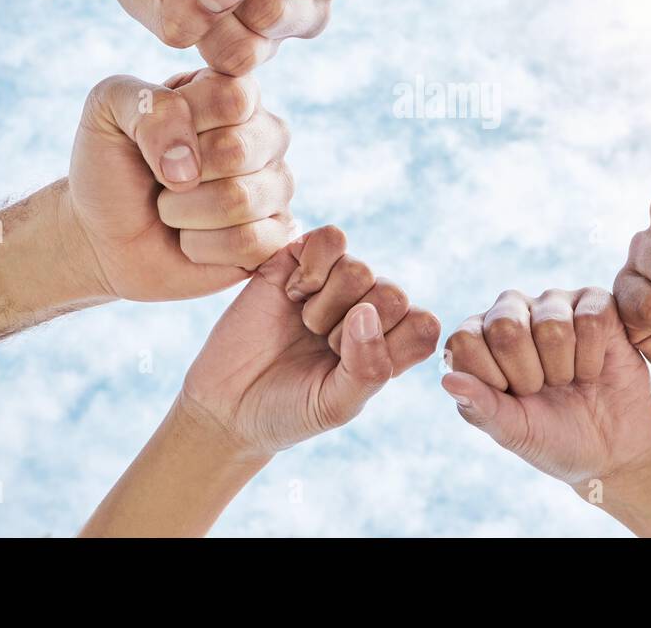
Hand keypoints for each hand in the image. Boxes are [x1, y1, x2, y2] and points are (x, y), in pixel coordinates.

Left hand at [66, 69, 293, 301]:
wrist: (103, 234)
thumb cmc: (112, 167)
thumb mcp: (107, 110)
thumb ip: (148, 105)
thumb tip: (189, 165)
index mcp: (233, 93)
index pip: (232, 96)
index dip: (182, 122)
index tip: (152, 134)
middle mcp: (265, 135)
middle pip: (237, 149)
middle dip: (176, 174)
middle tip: (162, 179)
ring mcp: (276, 187)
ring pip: (240, 200)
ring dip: (183, 212)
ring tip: (172, 210)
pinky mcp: (276, 237)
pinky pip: (250, 243)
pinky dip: (201, 246)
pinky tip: (191, 240)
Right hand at [179, 226, 440, 457]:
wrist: (226, 403)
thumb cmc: (289, 410)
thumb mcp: (336, 405)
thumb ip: (367, 368)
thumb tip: (366, 312)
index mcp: (392, 344)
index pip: (424, 325)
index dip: (389, 344)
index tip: (349, 369)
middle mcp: (371, 308)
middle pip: (393, 294)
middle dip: (349, 330)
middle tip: (319, 347)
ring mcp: (338, 281)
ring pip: (360, 269)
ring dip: (325, 305)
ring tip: (303, 323)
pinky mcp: (303, 258)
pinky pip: (332, 239)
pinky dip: (313, 267)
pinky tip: (292, 293)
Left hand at [441, 288, 650, 487]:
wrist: (611, 450)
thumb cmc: (553, 437)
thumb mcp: (511, 431)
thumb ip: (479, 406)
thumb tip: (448, 380)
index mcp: (479, 337)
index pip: (465, 339)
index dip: (491, 378)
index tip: (511, 397)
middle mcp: (511, 311)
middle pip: (505, 326)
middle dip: (528, 374)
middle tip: (542, 389)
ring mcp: (553, 303)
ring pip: (551, 324)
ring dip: (563, 369)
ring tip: (568, 380)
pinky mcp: (596, 303)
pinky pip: (591, 319)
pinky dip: (592, 359)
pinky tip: (592, 369)